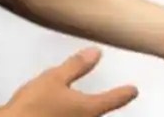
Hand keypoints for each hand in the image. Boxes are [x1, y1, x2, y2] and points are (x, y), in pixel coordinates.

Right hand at [1, 47, 137, 115]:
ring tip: (79, 104)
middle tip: (111, 99)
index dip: (124, 93)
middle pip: (99, 115)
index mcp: (87, 108)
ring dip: (86, 112)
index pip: (113, 99)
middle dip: (104, 107)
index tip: (133, 90)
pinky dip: (68, 115)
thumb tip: (94, 54)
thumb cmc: (30, 109)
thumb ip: (76, 66)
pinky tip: (59, 111)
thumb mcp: (54, 78)